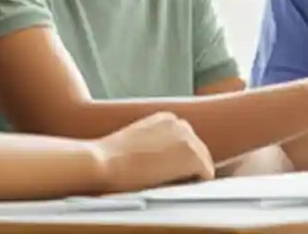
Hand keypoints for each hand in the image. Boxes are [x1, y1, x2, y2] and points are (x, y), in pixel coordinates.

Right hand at [92, 112, 214, 191]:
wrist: (101, 162)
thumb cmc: (109, 159)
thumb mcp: (135, 143)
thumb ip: (154, 146)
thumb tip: (164, 163)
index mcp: (166, 119)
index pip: (186, 143)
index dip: (178, 162)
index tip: (164, 173)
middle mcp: (180, 123)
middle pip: (198, 152)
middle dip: (188, 169)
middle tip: (167, 182)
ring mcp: (188, 139)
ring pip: (203, 163)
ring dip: (190, 176)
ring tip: (167, 185)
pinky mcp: (192, 157)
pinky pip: (206, 175)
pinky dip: (194, 184)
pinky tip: (173, 187)